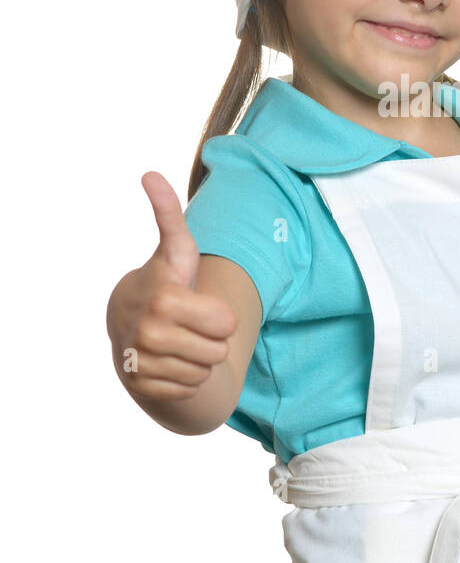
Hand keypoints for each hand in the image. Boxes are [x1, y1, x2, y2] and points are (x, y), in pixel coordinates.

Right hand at [107, 172, 236, 402]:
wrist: (128, 321)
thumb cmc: (164, 281)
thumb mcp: (174, 249)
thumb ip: (169, 214)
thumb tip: (150, 173)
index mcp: (163, 299)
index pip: (227, 323)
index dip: (220, 316)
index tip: (197, 302)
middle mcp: (148, 333)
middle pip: (219, 351)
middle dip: (212, 338)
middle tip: (190, 324)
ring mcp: (142, 363)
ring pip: (205, 372)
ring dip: (199, 359)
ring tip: (180, 340)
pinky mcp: (142, 388)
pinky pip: (189, 389)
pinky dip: (185, 378)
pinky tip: (169, 360)